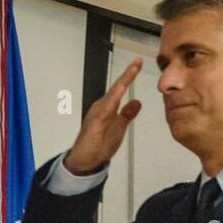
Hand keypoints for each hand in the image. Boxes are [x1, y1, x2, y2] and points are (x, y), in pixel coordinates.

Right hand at [62, 57, 143, 175]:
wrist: (85, 162)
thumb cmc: (98, 146)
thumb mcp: (119, 128)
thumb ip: (127, 115)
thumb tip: (137, 102)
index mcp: (107, 107)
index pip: (120, 89)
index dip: (129, 76)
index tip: (138, 63)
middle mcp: (101, 107)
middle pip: (116, 87)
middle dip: (127, 74)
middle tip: (138, 61)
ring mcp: (97, 114)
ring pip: (111, 94)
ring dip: (122, 82)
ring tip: (133, 70)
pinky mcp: (95, 123)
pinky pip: (105, 108)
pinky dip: (113, 99)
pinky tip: (120, 91)